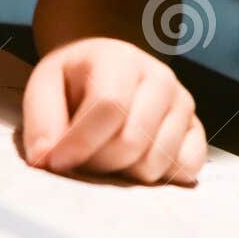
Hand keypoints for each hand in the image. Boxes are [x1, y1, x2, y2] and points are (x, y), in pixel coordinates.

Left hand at [22, 37, 206, 184]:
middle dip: (99, 162)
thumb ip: (42, 123)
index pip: (109, 107)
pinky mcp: (196, 130)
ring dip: (125, 173)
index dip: (80, 142)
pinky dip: (158, 177)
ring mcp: (183, 104)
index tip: (56, 162)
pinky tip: (136, 163)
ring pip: (157, 162)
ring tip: (108, 156)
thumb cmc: (74, 81)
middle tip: (81, 159)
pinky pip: (186, 168)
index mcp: (121, 59)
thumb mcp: (44, 87)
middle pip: (132, 142)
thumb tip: (46, 161)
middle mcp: (160, 78)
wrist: (106, 69)